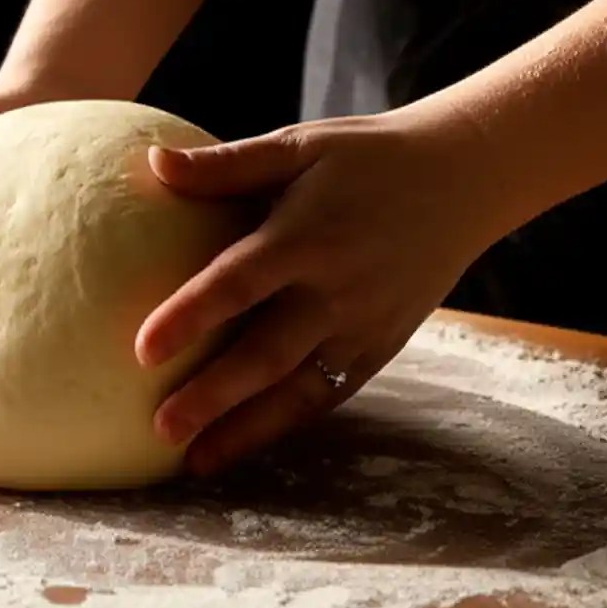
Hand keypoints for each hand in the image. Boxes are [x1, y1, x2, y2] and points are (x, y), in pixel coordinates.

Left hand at [136, 108, 505, 475]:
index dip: (191, 316)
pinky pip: (329, 394)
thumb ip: (226, 165)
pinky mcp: (381, 347)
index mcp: (308, 236)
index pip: (239, 283)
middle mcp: (337, 290)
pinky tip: (241, 444)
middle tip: (160, 428)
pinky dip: (285, 423)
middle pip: (267, 353)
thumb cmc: (365, 158)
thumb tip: (152, 162)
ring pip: (299, 390)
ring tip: (195, 460)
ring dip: (246, 428)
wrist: (464, 178)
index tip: (141, 351)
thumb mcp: (299, 146)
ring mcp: (363, 326)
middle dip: (213, 396)